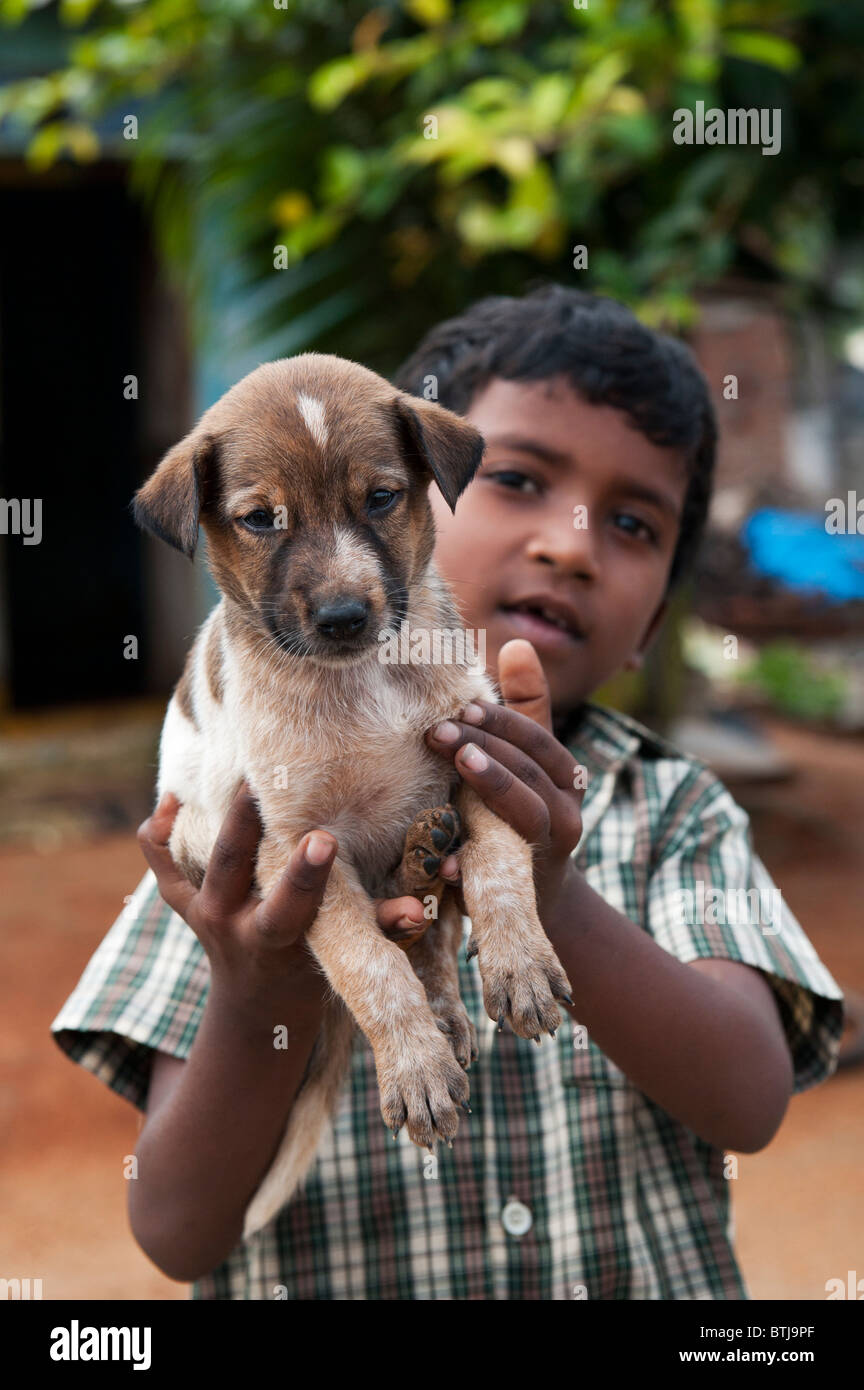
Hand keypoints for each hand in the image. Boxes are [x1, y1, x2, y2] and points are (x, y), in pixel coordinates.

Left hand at [136, 784, 435, 1012]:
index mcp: (273, 941)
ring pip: (199, 860)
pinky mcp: (180, 902)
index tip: (323, 838)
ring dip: (213, 815)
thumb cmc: (313, 970)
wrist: (256, 1006)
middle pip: (231, 871)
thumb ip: (378, 930)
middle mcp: (229, 925)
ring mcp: (199, 912)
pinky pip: (158, 863)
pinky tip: (171, 795)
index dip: (304, 874)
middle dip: (248, 826)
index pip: (288, 907)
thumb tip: (416, 909)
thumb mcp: (343, 956)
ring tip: (230, 768)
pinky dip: (157, 831)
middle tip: (265, 778)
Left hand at [423, 640, 584, 915]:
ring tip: (458, 761)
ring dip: (492, 786)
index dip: (503, 721)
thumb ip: (526, 706)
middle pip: (531, 773)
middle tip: (440, 730)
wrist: (535, 892)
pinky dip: (469, 865)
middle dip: (485, 746)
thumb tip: (518, 643)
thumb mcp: (526, 760)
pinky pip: (498, 875)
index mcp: (564, 776)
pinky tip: (444, 857)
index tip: (462, 705)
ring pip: (528, 815)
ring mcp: (548, 852)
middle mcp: (566, 812)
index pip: (538, 739)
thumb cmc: (521, 809)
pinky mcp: (521, 886)